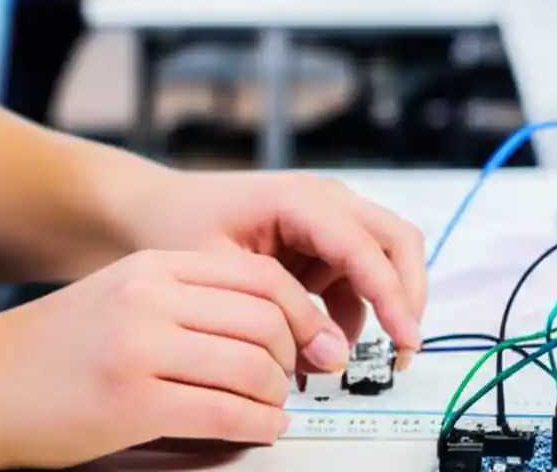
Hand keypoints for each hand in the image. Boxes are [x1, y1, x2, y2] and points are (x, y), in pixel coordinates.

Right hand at [0, 251, 335, 469]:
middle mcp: (150, 300)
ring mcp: (140, 349)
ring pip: (252, 366)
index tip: (316, 334)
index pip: (260, 277)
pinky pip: (225, 412)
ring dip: (277, 393)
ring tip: (275, 404)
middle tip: (302, 375)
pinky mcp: (132, 402)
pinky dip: (257, 424)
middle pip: (265, 320)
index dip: (301, 310)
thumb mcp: (125, 293)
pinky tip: (261, 428)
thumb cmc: (55, 345)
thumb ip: (190, 297)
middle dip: (296, 354)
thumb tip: (272, 320)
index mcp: (154, 267)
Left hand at [117, 172, 426, 366]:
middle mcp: (327, 201)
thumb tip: (334, 357)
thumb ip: (280, 313)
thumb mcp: (221, 274)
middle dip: (407, 296)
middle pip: (397, 241)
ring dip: (384, 305)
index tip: (406, 339)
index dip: (392, 294)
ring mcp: (329, 219)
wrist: (148, 208)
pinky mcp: (322, 241)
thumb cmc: (175, 228)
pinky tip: (328, 343)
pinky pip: (357, 276)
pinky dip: (355, 310)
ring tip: (355, 355)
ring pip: (385, 258)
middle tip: (403, 350)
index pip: (365, 246)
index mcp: (300, 199)